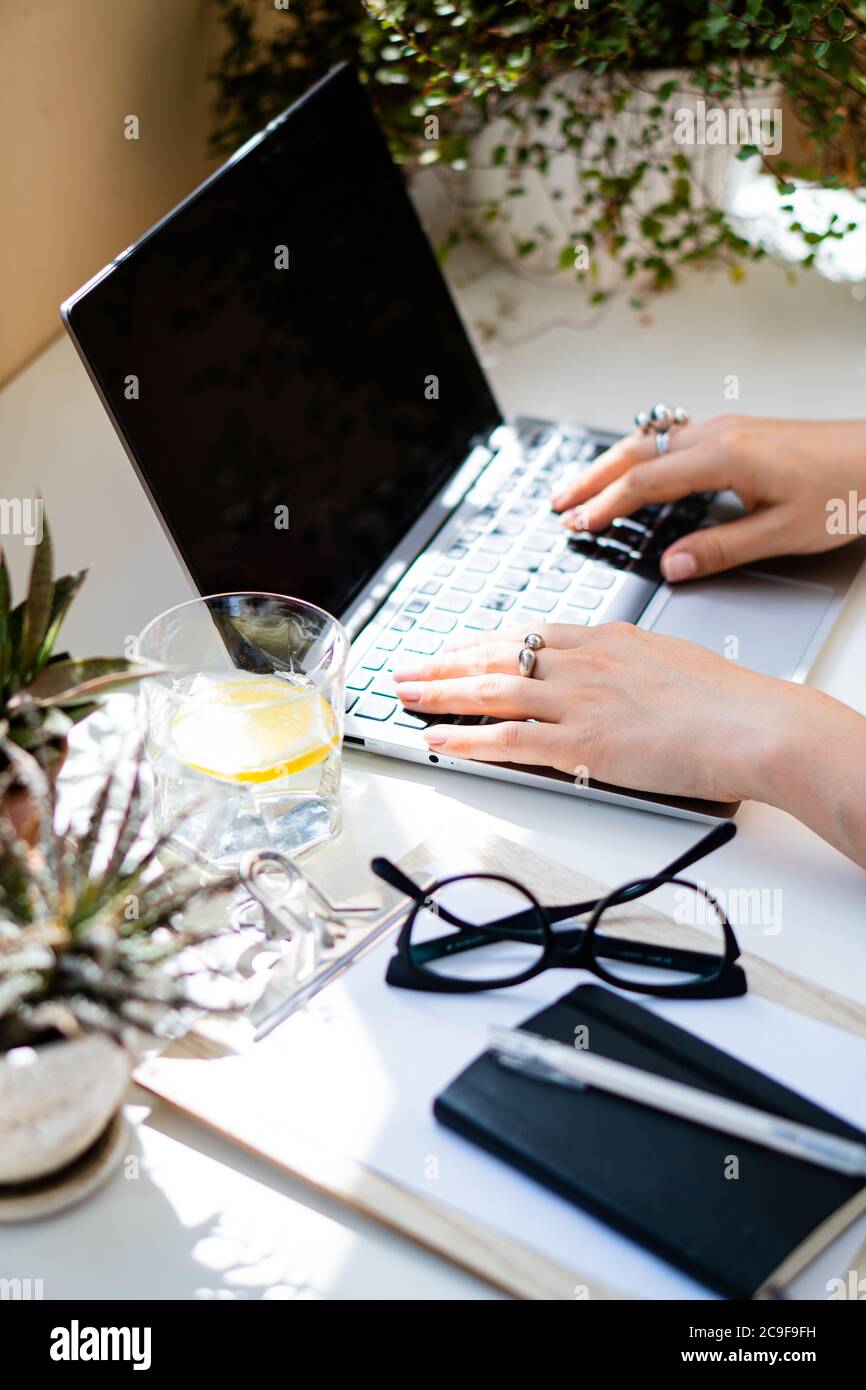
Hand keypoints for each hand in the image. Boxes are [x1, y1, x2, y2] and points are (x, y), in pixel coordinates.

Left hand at [393, 622, 800, 804]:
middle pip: (496, 656)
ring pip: (490, 692)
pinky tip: (438, 740)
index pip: (526, 636)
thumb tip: (614, 673)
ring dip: (440, 694)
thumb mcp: (668, 660)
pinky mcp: (579, 744)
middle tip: (408, 669)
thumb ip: (629, 664)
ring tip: (406, 696)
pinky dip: (464, 739)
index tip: (455, 649)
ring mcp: (576, 702)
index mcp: (605, 639)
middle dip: (444, 663)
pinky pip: (505, 740)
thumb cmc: (727, 699)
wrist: (753, 724)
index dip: (481, 643)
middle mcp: (582, 663)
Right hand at [551, 416, 865, 581]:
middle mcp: (721, 435)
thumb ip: (720, 550)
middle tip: (558, 502)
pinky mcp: (740, 433)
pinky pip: (673, 440)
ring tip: (583, 487)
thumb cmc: (847, 490)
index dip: (605, 504)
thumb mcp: (782, 533)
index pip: (645, 482)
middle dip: (592, 478)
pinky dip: (642, 457)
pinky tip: (637, 471)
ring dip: (613, 464)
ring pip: (652, 442)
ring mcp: (730, 429)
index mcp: (725, 458)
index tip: (577, 523)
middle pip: (637, 453)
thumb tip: (672, 565)